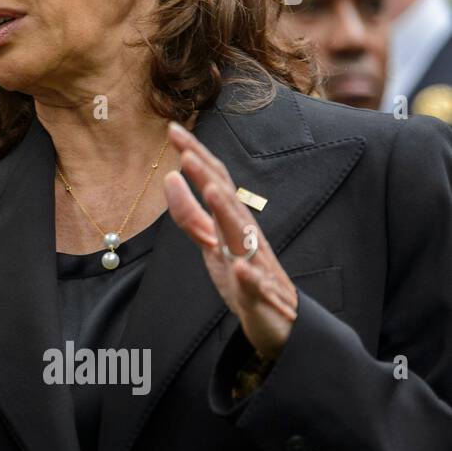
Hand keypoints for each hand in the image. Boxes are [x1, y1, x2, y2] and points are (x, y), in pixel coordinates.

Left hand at [163, 121, 296, 357]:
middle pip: (225, 199)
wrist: (281, 321)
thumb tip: (170, 178)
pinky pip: (255, 286)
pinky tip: (241, 269)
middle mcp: (245, 237)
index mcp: (231, 223)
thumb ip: (190, 215)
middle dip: (205, 174)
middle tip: (184, 148)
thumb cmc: (244, 275)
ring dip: (228, 214)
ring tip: (212, 192)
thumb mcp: (209, 243)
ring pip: (242, 237)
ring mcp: (255, 265)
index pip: (213, 182)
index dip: (194, 157)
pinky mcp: (261, 296)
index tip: (174, 129)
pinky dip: (248, 278)